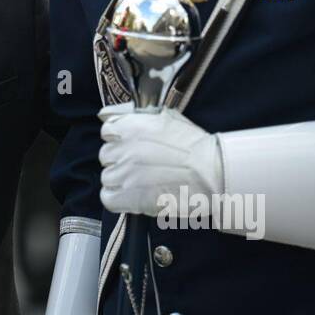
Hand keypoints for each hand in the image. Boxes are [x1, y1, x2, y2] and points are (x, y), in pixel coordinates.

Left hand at [98, 105, 222, 216]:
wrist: (212, 172)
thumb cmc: (193, 144)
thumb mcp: (164, 117)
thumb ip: (130, 114)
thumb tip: (103, 115)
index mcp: (130, 127)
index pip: (107, 132)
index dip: (119, 140)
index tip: (132, 146)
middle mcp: (123, 149)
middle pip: (106, 155)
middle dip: (120, 160)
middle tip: (142, 165)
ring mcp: (124, 174)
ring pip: (107, 177)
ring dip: (121, 180)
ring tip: (142, 182)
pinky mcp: (128, 197)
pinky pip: (108, 198)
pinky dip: (118, 199)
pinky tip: (134, 196)